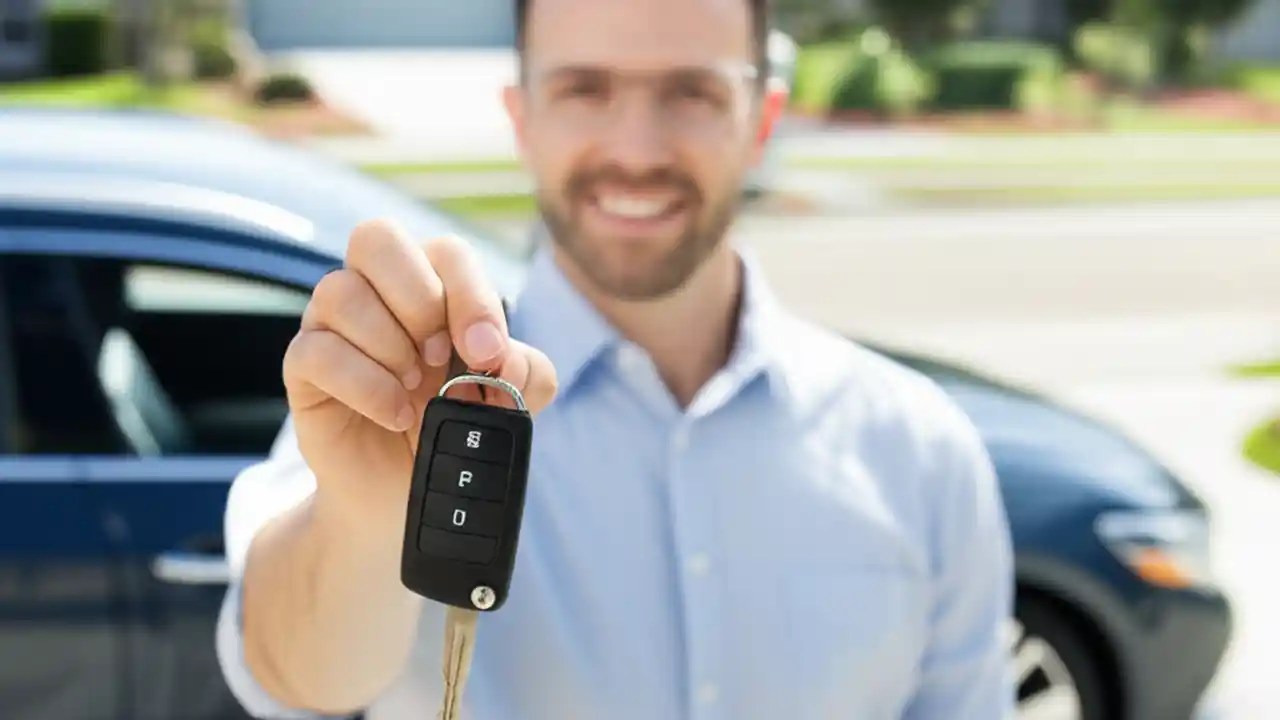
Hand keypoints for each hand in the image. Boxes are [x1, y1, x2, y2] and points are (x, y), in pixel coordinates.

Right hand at [282, 220, 556, 544]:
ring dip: (389, 346)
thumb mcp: (510, 401)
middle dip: (418, 299)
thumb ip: (526, 371)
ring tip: (415, 391)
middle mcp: (374, 291)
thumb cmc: (454, 430)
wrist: (406, 495)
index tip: (487, 354)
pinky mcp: (303, 367)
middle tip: (439, 356)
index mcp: (428, 284)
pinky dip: (366, 385)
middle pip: (376, 238)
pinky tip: (394, 414)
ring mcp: (331, 324)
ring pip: (340, 291)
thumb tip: (505, 359)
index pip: (445, 252)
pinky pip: (318, 351)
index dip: (470, 295)